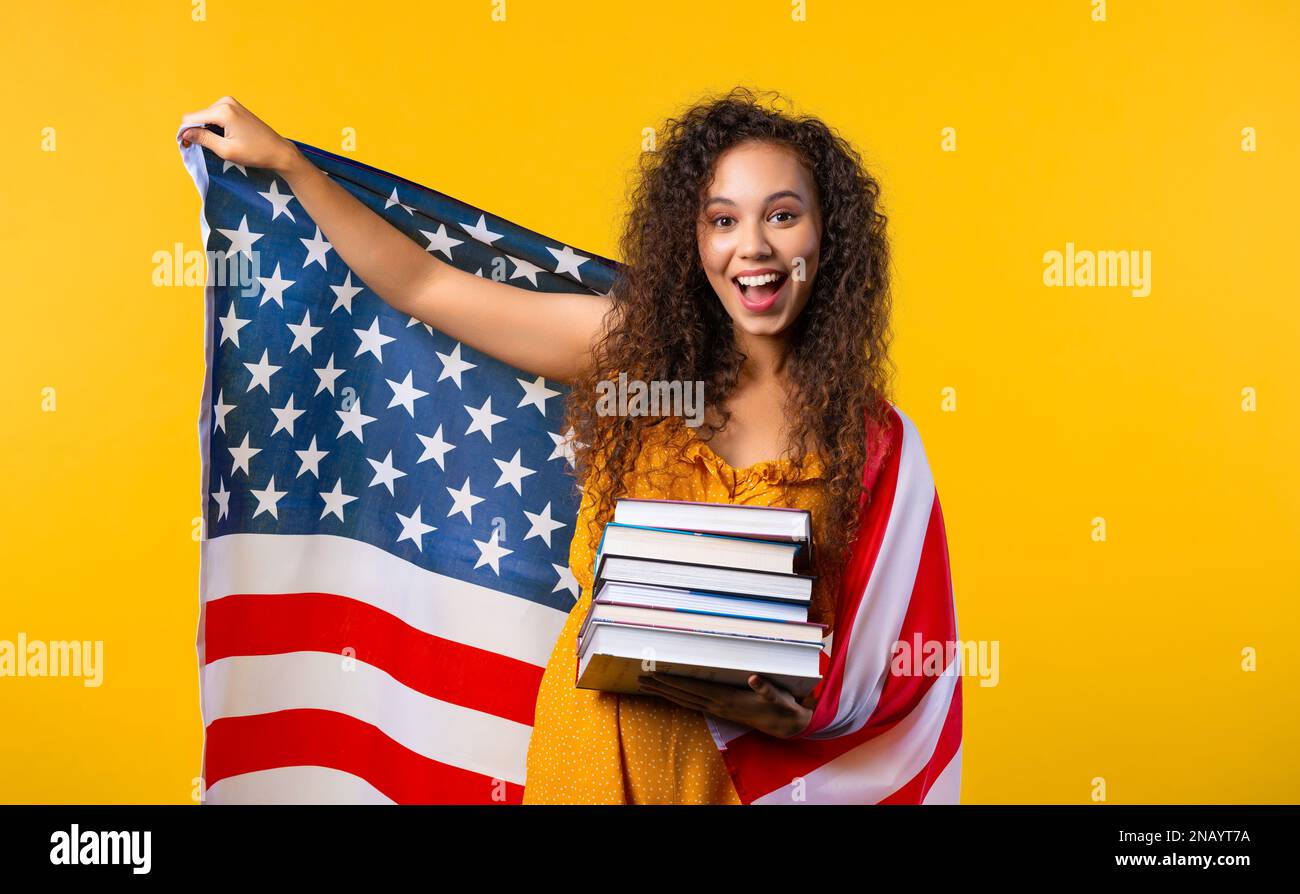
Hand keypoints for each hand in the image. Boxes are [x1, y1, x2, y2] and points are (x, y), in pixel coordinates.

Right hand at [179, 96, 299, 174]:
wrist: (278, 151)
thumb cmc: (255, 153)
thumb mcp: (225, 150)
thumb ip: (203, 139)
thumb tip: (184, 133)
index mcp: (223, 111)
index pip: (190, 118)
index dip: (186, 132)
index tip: (188, 146)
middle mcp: (225, 102)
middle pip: (198, 116)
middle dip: (198, 131)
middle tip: (209, 149)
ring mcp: (230, 102)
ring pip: (206, 117)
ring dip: (208, 130)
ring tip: (222, 144)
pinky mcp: (234, 107)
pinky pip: (215, 116)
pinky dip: (215, 127)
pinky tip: (227, 138)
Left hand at [637, 671, 812, 738]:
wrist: (786, 725)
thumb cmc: (782, 706)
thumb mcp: (778, 696)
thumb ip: (766, 688)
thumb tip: (753, 678)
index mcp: (727, 699)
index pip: (693, 689)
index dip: (674, 682)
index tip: (656, 674)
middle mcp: (718, 706)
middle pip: (683, 696)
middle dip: (661, 687)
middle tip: (640, 678)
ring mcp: (717, 710)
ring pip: (685, 701)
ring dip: (665, 694)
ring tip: (647, 685)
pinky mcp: (720, 711)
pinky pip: (692, 704)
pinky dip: (677, 699)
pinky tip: (668, 695)